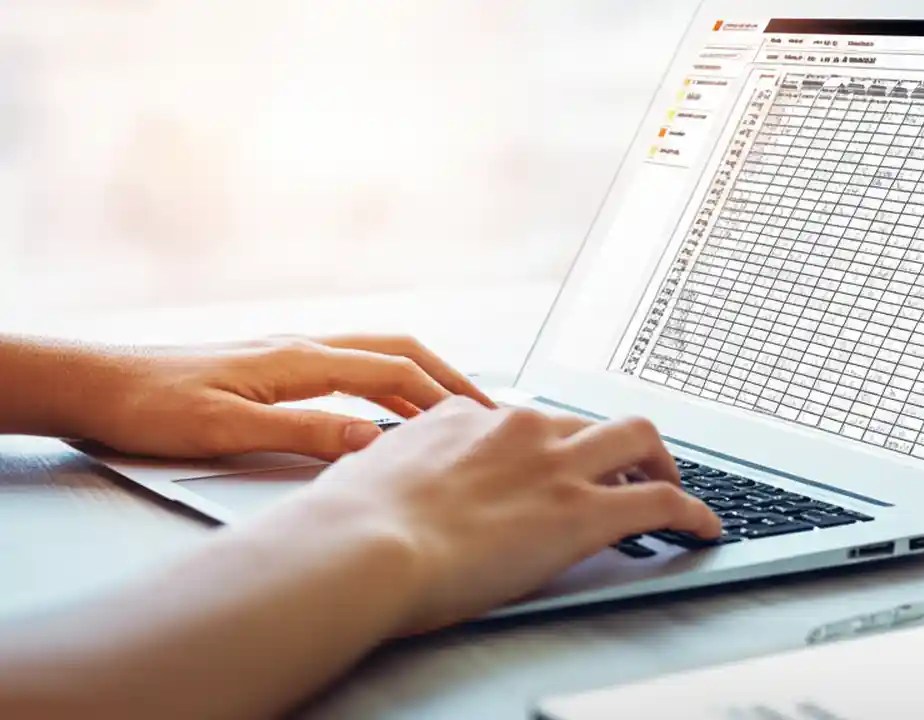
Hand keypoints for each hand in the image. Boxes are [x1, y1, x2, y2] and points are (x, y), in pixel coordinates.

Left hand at [69, 334, 493, 459]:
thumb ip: (303, 433)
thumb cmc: (150, 408)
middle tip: (486, 407)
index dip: (440, 396)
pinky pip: (348, 366)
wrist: (95, 384)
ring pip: (374, 354)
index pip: (392, 373)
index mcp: (298, 360)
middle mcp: (300, 348)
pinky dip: (385, 381)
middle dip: (446, 375)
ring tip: (450, 406)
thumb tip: (373, 441)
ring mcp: (287, 354)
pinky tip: (384, 406)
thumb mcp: (227, 430)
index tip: (479, 422)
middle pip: (395, 350)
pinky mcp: (272, 368)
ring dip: (419, 375)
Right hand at [303, 396, 721, 633]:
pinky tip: (703, 528)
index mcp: (467, 420)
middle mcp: (519, 429)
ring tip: (675, 491)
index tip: (555, 466)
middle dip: (617, 444)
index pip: (527, 422)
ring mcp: (556, 466)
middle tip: (630, 469)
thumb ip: (395, 469)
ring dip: (663, 464)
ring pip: (639, 439)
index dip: (550, 447)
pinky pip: (662, 501)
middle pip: (590, 419)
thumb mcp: (368, 474)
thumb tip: (383, 475)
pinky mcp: (585, 511)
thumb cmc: (350, 524)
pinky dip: (693, 512)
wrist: (365, 547)